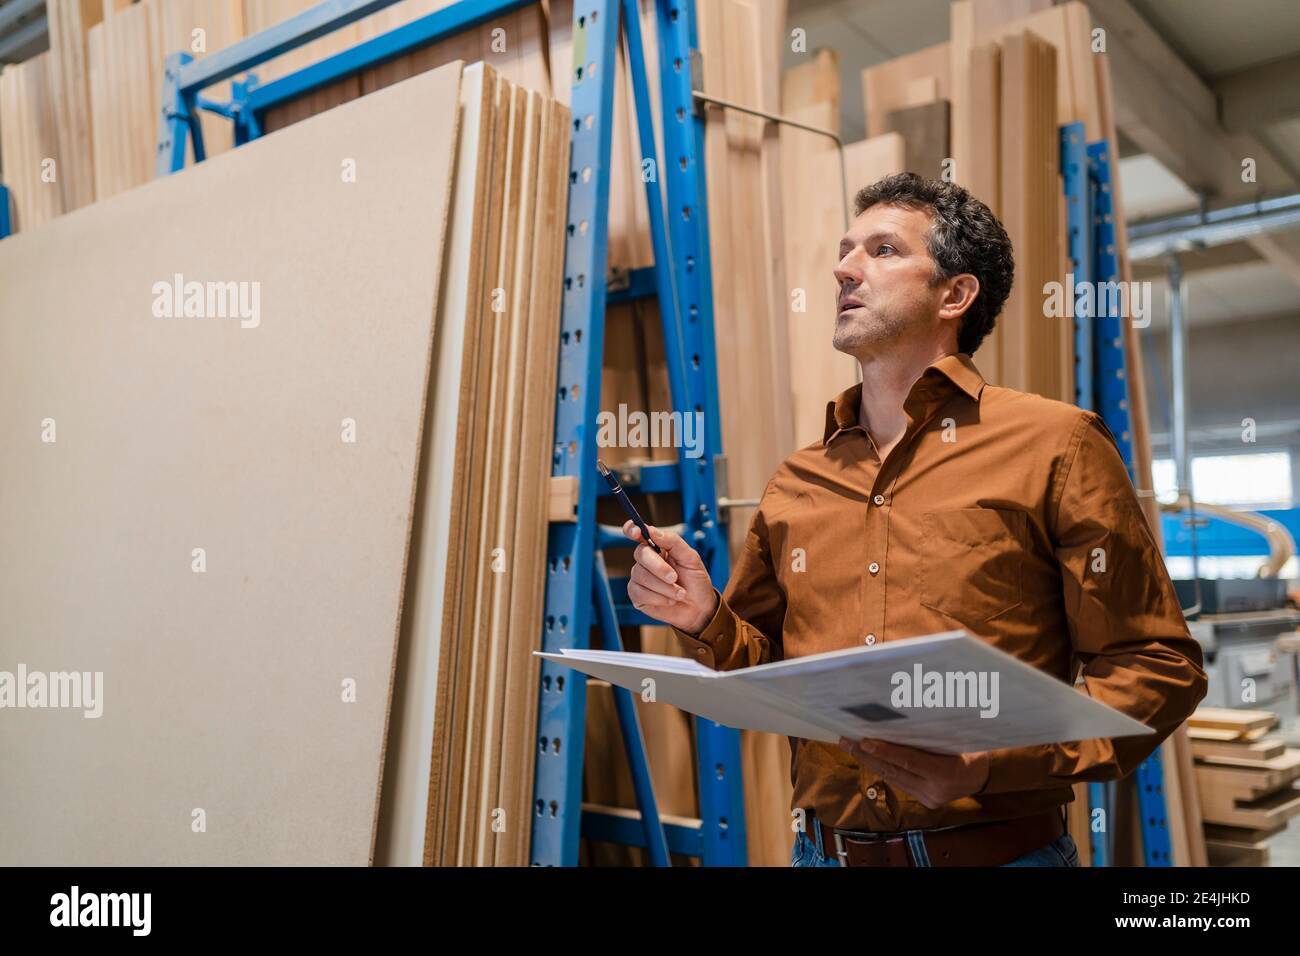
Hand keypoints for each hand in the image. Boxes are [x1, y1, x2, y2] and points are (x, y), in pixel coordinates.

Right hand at [623, 521, 718, 634]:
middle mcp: (645, 561)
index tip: (635, 531)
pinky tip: (670, 600)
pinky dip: (658, 598)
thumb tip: (652, 531)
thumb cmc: (695, 581)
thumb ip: (673, 542)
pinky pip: (640, 593)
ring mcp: (639, 578)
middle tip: (674, 578)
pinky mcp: (637, 596)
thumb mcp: (691, 558)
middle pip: (641, 555)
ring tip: (679, 593)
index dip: (632, 529)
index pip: (637, 533)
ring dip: (664, 587)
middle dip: (659, 567)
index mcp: (657, 547)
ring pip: (641, 576)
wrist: (699, 608)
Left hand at [837, 738, 990, 808]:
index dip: (884, 751)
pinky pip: (900, 783)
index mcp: (945, 773)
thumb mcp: (955, 737)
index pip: (908, 761)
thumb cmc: (971, 748)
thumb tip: (898, 719)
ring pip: (893, 779)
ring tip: (851, 746)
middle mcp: (935, 790)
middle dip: (867, 756)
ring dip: (871, 762)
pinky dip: (884, 769)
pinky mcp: (926, 802)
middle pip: (894, 771)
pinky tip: (869, 757)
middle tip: (846, 741)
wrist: (984, 775)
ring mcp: (929, 799)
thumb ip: (929, 736)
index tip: (863, 741)